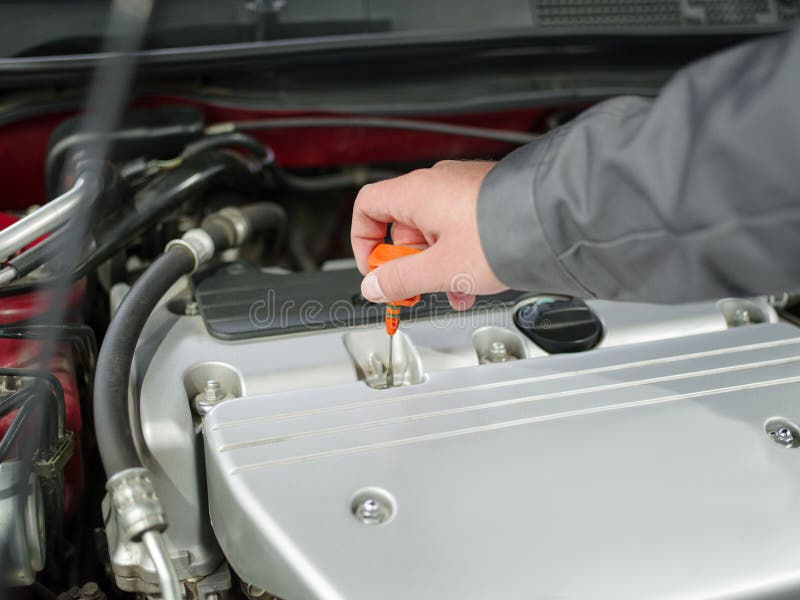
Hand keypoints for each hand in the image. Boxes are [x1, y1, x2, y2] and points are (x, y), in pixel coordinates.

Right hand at [351, 160, 507, 310]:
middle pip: (403, 226)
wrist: (552, 221)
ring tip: (456, 291)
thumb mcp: (440, 269)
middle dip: (410, 264)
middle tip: (420, 290)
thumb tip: (374, 286)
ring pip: (434, 232)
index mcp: (416, 192)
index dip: (363, 241)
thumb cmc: (500, 234)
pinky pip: (459, 228)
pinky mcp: (485, 199)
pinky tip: (474, 280)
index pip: (368, 206)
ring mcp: (463, 189)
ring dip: (437, 266)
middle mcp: (438, 183)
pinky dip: (459, 255)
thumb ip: (399, 279)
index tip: (375, 270)